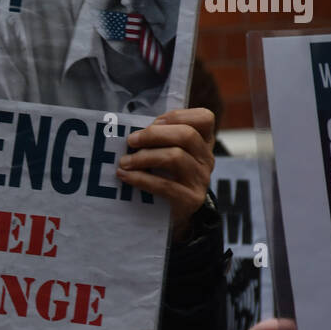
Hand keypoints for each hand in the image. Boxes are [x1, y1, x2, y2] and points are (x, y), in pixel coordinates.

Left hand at [116, 107, 214, 239]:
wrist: (172, 212)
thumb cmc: (164, 174)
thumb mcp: (166, 152)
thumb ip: (158, 138)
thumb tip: (132, 130)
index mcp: (203, 142)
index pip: (204, 118)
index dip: (177, 116)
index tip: (153, 123)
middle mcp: (206, 158)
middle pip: (187, 135)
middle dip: (154, 135)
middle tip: (131, 141)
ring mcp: (201, 179)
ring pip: (175, 157)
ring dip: (144, 157)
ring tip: (124, 162)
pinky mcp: (190, 199)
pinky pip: (164, 185)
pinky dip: (140, 178)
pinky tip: (124, 175)